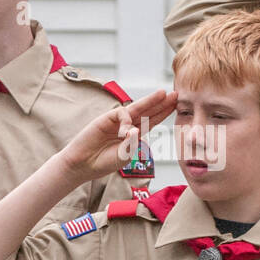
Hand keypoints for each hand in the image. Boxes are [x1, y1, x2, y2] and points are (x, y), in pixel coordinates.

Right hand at [59, 89, 176, 182]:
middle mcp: (127, 125)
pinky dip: (126, 121)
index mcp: (134, 135)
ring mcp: (116, 121)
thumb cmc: (104, 163)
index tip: (177, 106)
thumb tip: (135, 129)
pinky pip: (121, 115)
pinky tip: (126, 131)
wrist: (83, 164)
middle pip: (148, 111)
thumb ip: (132, 143)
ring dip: (150, 101)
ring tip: (163, 94)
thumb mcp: (124, 156)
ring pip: (136, 108)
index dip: (164, 113)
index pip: (152, 121)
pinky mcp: (105, 118)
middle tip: (176, 94)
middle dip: (161, 103)